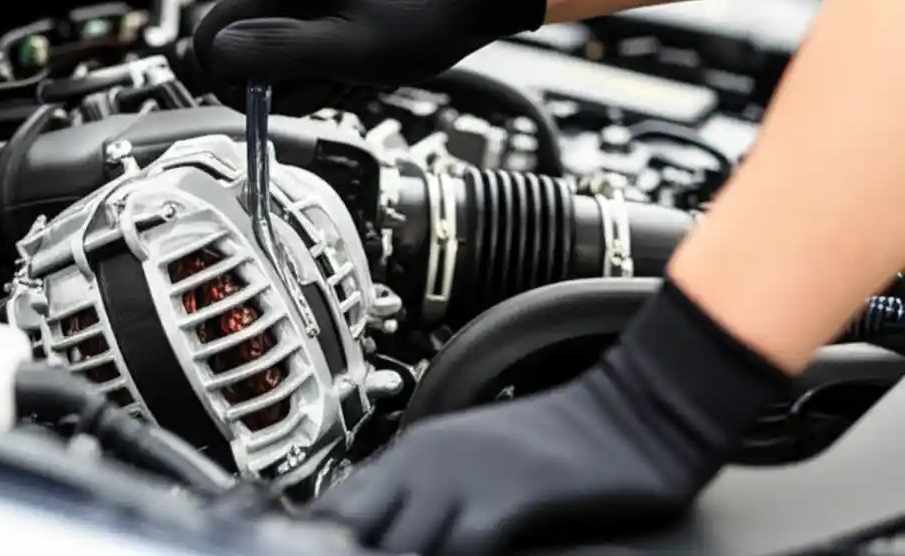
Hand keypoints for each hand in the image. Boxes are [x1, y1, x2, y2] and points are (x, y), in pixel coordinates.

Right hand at [192, 0, 545, 114]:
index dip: (230, 81)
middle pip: (238, 52)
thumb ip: (279, 52)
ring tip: (347, 76)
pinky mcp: (317, 11)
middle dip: (275, 84)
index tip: (270, 102)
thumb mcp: (346, 48)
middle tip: (324, 86)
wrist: (467, 0)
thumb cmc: (418, 21)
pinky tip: (352, 71)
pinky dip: (320, 74)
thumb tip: (218, 57)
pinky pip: (296, 56)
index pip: (210, 38)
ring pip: (268, 60)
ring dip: (303, 83)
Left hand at [311, 281, 788, 554]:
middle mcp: (425, 461)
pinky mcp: (509, 499)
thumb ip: (423, 496)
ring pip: (395, 543)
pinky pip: (457, 550)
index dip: (322, 540)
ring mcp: (464, 478)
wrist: (635, 409)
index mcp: (410, 449)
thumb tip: (380, 534)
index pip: (335, 508)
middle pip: (351, 529)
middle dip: (347, 553)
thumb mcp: (473, 461)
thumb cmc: (558, 441)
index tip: (315, 555)